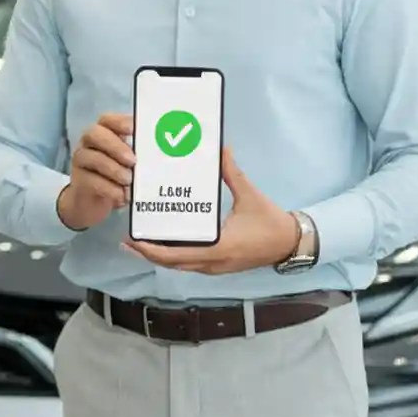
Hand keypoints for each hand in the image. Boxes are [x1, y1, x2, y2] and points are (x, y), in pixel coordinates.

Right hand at [58, 113, 134, 230]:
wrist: (94, 204)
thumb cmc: (119, 178)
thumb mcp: (131, 165)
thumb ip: (140, 155)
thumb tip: (161, 152)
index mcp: (105, 134)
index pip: (107, 120)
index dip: (119, 121)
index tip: (133, 129)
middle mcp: (89, 143)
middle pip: (94, 134)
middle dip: (114, 145)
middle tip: (132, 161)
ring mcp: (81, 161)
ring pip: (90, 157)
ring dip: (112, 169)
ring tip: (128, 181)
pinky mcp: (78, 181)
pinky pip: (89, 180)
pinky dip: (108, 188)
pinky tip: (121, 196)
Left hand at [123, 147, 299, 274]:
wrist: (290, 243)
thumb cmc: (271, 222)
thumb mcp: (250, 195)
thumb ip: (232, 173)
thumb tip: (220, 149)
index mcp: (218, 248)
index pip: (175, 256)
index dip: (151, 250)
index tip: (133, 239)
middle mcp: (212, 263)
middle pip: (171, 264)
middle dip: (147, 253)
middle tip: (127, 240)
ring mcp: (215, 267)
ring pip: (179, 267)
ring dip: (159, 256)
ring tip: (140, 241)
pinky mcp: (218, 265)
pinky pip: (189, 264)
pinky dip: (174, 256)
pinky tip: (165, 242)